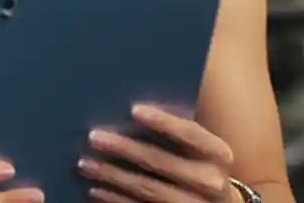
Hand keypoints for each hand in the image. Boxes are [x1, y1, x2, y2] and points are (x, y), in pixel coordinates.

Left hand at [78, 105, 235, 202]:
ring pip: (147, 189)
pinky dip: (115, 199)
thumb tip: (132, 109)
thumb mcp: (202, 148)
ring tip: (85, 163)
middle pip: (162, 163)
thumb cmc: (202, 164)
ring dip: (112, 176)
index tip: (134, 109)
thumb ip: (177, 131)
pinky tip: (96, 189)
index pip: (189, 134)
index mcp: (218, 154)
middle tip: (94, 137)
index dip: (163, 122)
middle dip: (125, 149)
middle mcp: (210, 181)